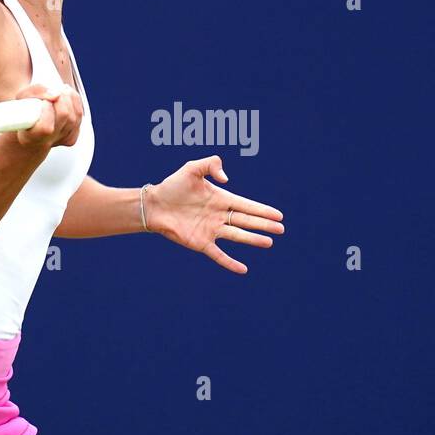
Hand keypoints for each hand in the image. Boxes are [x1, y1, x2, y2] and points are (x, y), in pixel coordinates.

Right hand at [14, 83, 82, 149]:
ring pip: (75, 116)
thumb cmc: (24, 109)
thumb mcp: (22, 96)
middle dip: (62, 99)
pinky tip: (66, 98)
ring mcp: (61, 141)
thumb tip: (57, 94)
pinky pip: (79, 116)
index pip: (46, 128)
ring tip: (60, 91)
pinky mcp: (71, 138)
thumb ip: (36, 91)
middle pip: (64, 117)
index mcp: (30, 137)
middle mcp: (47, 142)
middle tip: (55, 91)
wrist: (29, 123)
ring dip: (69, 98)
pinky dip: (75, 102)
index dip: (47, 110)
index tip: (44, 101)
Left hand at [145, 155, 283, 273]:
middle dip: (264, 225)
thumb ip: (211, 165)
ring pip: (237, 236)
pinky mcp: (201, 243)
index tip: (278, 215)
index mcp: (221, 199)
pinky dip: (230, 263)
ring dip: (252, 240)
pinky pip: (218, 254)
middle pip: (246, 221)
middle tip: (281, 229)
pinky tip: (243, 269)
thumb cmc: (173, 186)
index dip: (262, 210)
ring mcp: (211, 230)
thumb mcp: (192, 168)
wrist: (153, 205)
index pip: (246, 206)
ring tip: (268, 242)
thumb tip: (227, 180)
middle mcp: (219, 216)